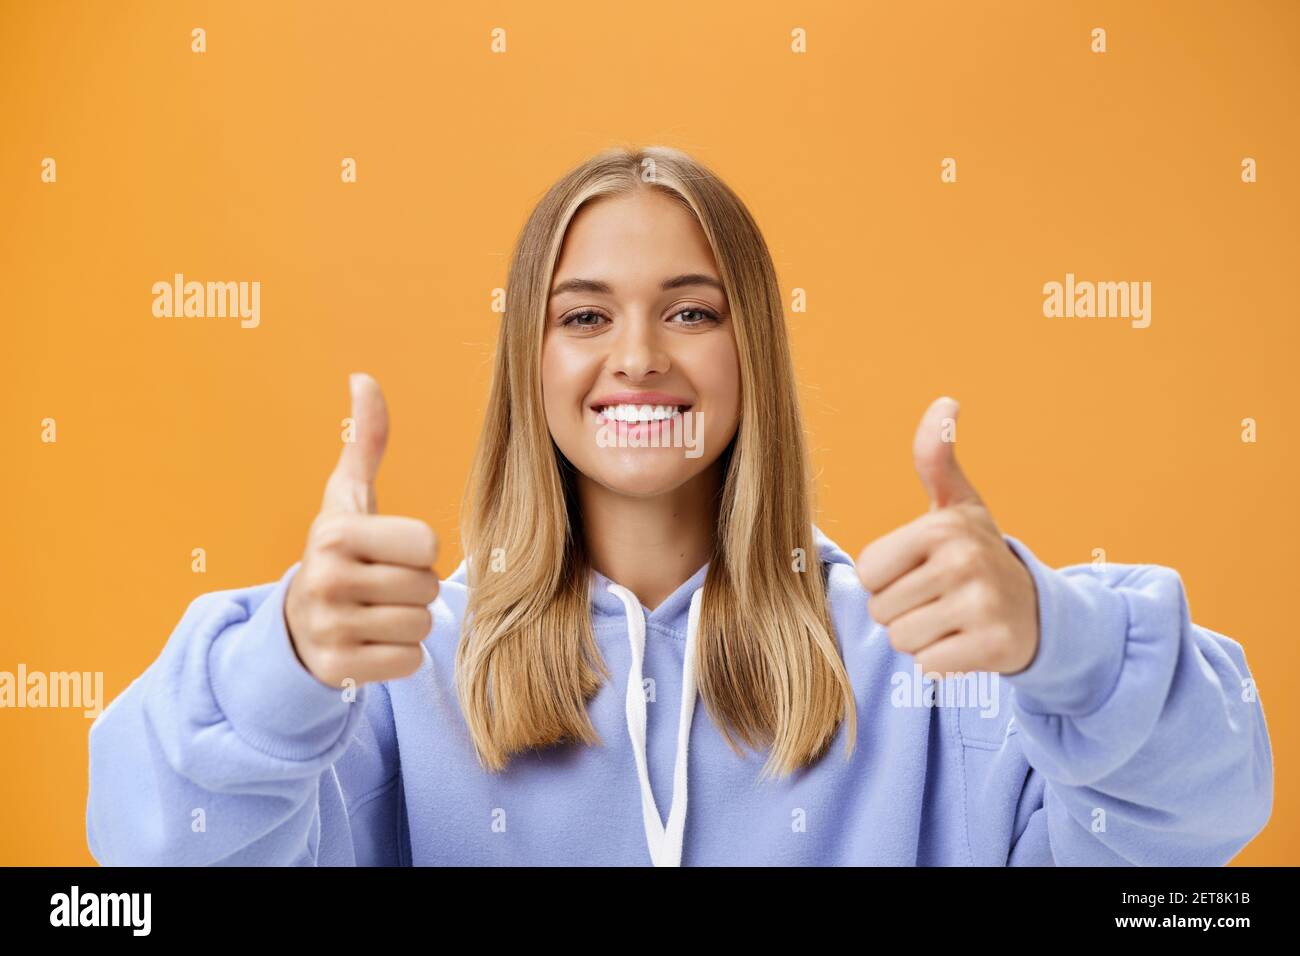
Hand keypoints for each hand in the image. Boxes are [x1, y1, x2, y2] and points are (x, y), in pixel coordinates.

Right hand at [283, 373, 439, 688]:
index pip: (426, 543)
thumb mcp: (349, 496)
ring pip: (420, 626)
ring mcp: (328, 628)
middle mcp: (325, 579)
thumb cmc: (341, 550)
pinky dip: (399, 656)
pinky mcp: (337, 669)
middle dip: (414, 588)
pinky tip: (371, 642)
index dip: (418, 549)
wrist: (296, 621)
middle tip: (382, 586)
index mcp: (335, 533)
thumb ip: (366, 440)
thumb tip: (364, 378)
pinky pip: (408, 662)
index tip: (388, 551)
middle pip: (426, 587)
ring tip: (376, 613)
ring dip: (408, 622)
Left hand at [855, 397, 1039, 677]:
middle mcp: (964, 561)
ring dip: (920, 637)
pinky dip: (943, 661)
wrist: (1036, 609)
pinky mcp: (994, 645)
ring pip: (902, 640)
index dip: (887, 579)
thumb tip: (946, 402)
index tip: (921, 570)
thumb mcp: (956, 504)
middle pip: (882, 609)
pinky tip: (967, 640)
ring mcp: (982, 604)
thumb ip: (935, 457)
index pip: (868, 573)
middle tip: (940, 598)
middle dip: (903, 611)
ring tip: (952, 618)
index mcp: (941, 527)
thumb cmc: (978, 554)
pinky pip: (929, 664)